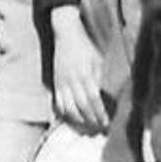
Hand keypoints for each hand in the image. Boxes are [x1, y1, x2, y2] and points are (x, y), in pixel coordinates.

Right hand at [51, 8, 108, 133]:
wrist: (65, 34)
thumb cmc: (84, 45)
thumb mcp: (97, 59)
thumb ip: (98, 77)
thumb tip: (101, 94)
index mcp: (85, 74)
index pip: (93, 99)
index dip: (99, 112)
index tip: (105, 121)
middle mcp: (72, 79)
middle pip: (82, 105)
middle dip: (91, 119)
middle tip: (98, 127)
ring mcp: (62, 81)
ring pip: (68, 106)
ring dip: (77, 118)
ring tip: (86, 125)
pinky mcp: (55, 81)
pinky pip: (57, 100)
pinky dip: (63, 111)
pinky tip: (70, 116)